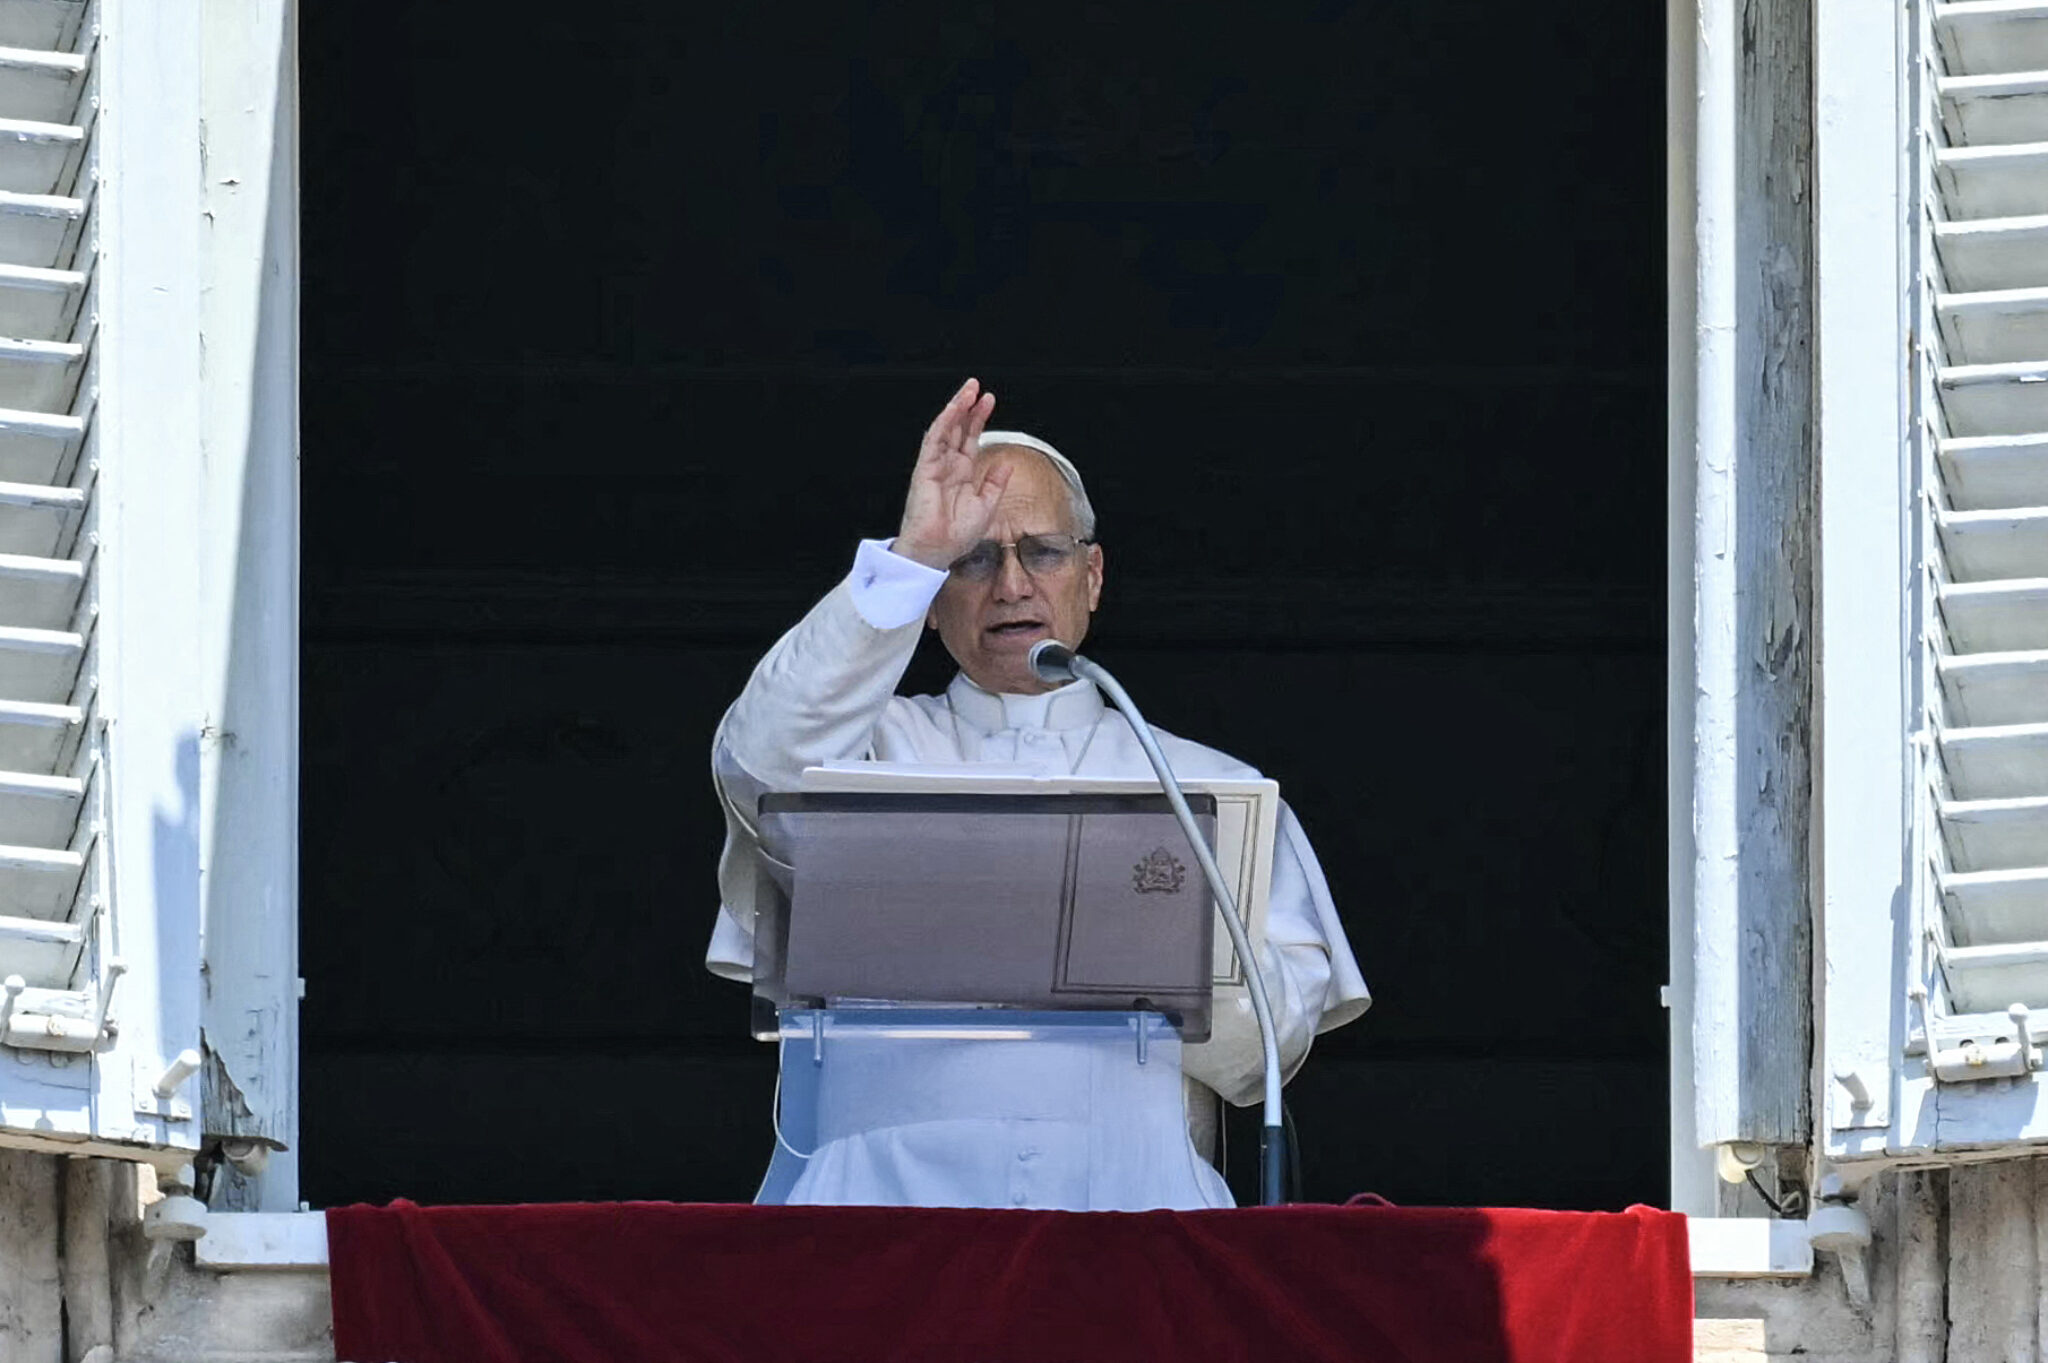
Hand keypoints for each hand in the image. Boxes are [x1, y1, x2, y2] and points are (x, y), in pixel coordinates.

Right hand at [893, 378, 1009, 569]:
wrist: (938, 551)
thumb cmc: (957, 536)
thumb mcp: (987, 506)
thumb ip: (996, 483)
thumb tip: (1006, 464)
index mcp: (962, 474)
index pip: (971, 439)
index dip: (979, 419)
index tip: (989, 400)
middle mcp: (948, 466)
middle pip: (958, 429)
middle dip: (968, 407)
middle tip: (977, 387)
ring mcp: (935, 466)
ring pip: (946, 429)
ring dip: (956, 408)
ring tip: (968, 390)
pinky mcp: (924, 469)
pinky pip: (934, 440)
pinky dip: (944, 422)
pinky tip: (953, 408)